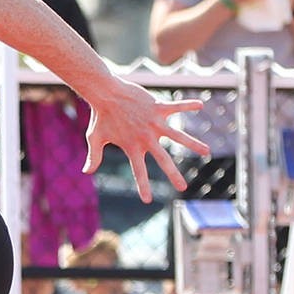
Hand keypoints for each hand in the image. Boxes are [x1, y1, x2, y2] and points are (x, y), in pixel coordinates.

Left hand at [89, 77, 207, 201]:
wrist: (105, 93)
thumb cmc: (100, 116)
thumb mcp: (94, 138)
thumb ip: (93, 156)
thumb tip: (86, 172)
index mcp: (132, 147)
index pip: (139, 171)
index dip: (143, 186)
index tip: (148, 200)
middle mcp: (146, 137)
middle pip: (163, 160)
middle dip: (174, 175)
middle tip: (183, 187)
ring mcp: (154, 123)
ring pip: (178, 136)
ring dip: (194, 144)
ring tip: (207, 152)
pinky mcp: (158, 108)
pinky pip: (177, 107)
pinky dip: (188, 105)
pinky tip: (201, 105)